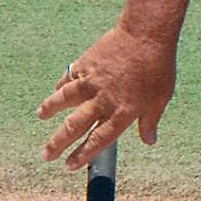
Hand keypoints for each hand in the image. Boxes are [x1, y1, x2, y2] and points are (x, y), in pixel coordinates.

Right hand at [37, 24, 177, 167]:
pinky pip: (69, 77)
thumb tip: (150, 141)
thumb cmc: (158, 69)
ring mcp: (91, 81)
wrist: (146, 35)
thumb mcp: (160, 99)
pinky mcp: (86, 63)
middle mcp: (102, 100)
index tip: (69, 165)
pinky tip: (54, 90)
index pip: (98, 140)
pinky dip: (60, 85)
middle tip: (45, 154)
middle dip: (58, 143)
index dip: (82, 154)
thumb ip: (150, 121)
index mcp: (122, 112)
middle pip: (75, 126)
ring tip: (40, 116)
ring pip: (64, 99)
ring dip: (49, 109)